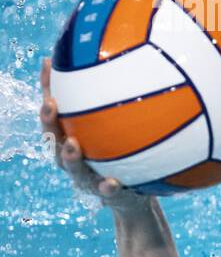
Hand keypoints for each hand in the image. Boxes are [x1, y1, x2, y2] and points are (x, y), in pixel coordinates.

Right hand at [40, 56, 152, 216]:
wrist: (137, 200)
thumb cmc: (129, 156)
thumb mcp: (127, 129)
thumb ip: (123, 102)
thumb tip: (134, 56)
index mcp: (75, 137)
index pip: (58, 111)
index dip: (50, 87)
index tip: (47, 66)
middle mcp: (75, 156)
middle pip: (54, 138)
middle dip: (49, 122)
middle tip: (50, 106)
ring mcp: (87, 177)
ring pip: (72, 167)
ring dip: (70, 156)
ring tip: (74, 146)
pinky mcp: (108, 196)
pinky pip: (107, 193)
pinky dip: (107, 188)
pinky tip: (112, 182)